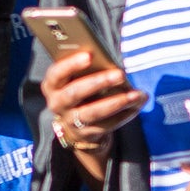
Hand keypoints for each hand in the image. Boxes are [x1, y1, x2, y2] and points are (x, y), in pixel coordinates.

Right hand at [38, 49, 143, 182]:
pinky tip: (137, 104)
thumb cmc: (80, 89)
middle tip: (120, 74)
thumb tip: (109, 56)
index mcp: (52, 85)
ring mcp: (70, 121)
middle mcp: (57, 103)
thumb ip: (87, 67)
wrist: (76, 123)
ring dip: (117, 102)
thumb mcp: (76, 78)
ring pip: (93, 112)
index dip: (71, 64)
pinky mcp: (85, 134)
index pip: (56, 73)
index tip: (89, 55)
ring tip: (137, 94)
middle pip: (75, 92)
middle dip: (99, 82)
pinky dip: (124, 114)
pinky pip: (106, 125)